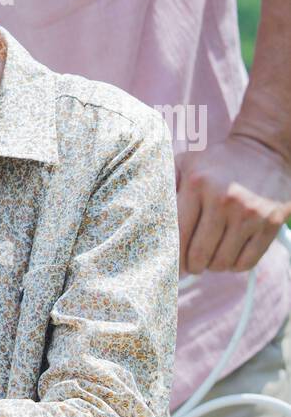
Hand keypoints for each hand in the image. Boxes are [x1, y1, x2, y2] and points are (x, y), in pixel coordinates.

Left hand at [175, 133, 290, 275]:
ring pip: (222, 262)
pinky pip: (246, 262)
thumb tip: (145, 215)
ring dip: (212, 266)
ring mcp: (249, 214)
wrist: (263, 150)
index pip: (177, 232)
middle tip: (191, 264)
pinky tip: (229, 255)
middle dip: (192, 265)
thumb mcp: (187, 163)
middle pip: (199, 253)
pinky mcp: (270, 224)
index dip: (171, 254)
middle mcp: (223, 199)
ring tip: (210, 257)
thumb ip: (165, 185)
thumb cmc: (217, 161)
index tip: (170, 263)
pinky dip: (234, 266)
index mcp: (197, 183)